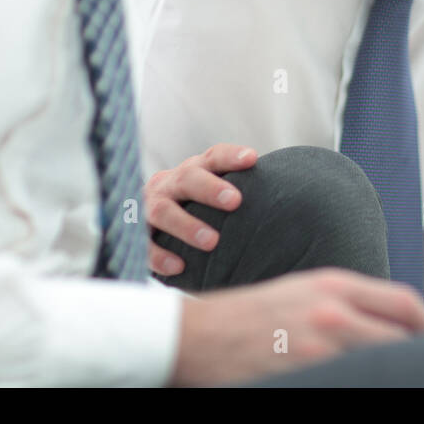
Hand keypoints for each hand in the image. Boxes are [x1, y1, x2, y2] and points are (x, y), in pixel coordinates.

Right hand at [145, 143, 257, 275]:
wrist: (140, 218)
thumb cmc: (191, 206)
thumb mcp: (210, 193)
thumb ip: (237, 193)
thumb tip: (289, 201)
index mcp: (193, 171)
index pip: (213, 157)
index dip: (231, 156)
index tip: (252, 159)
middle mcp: (169, 184)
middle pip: (188, 179)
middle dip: (210, 188)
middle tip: (235, 201)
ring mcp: (149, 207)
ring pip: (163, 212)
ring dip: (187, 225)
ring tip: (212, 242)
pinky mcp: (134, 233)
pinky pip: (143, 244)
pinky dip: (160, 255)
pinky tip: (180, 267)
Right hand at [170, 268, 423, 384]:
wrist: (196, 335)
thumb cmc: (250, 315)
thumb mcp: (303, 291)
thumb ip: (347, 302)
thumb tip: (390, 321)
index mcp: (333, 284)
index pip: (403, 302)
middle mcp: (331, 312)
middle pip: (400, 338)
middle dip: (418, 353)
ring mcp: (317, 348)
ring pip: (379, 363)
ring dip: (392, 372)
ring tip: (398, 377)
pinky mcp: (301, 376)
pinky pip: (346, 380)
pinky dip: (360, 382)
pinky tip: (358, 382)